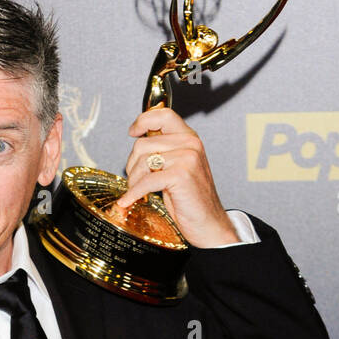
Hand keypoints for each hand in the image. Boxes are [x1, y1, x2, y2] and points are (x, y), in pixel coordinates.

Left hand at [115, 106, 238, 247]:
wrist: (209, 223)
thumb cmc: (191, 199)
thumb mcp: (178, 168)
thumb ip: (164, 151)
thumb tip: (139, 141)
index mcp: (190, 138)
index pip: (163, 115)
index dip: (143, 120)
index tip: (133, 131)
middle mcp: (190, 144)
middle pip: (143, 143)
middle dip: (132, 164)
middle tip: (135, 179)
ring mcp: (187, 158)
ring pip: (142, 161)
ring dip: (133, 180)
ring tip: (137, 191)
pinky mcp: (181, 175)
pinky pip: (146, 181)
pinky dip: (134, 193)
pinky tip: (129, 200)